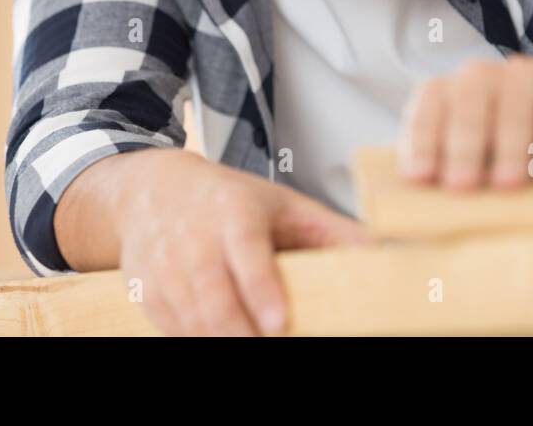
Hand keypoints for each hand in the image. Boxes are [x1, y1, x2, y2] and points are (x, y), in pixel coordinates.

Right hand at [112, 149, 372, 335]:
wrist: (153, 189)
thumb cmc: (227, 199)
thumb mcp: (283, 203)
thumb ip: (331, 232)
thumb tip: (386, 255)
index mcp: (234, 213)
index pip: (246, 253)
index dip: (261, 290)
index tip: (278, 323)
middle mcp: (195, 238)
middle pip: (215, 298)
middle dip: (240, 332)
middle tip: (269, 342)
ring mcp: (165, 266)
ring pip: (192, 319)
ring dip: (220, 338)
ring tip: (250, 342)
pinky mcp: (147, 290)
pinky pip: (172, 328)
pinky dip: (195, 338)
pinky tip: (219, 336)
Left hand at [397, 55, 532, 189]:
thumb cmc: (502, 137)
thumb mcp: (470, 148)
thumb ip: (444, 173)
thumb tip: (416, 220)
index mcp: (446, 91)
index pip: (426, 114)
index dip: (422, 145)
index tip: (420, 179)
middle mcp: (480, 76)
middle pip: (467, 110)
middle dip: (463, 150)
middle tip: (462, 186)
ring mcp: (524, 76)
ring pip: (514, 111)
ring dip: (509, 150)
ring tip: (507, 185)